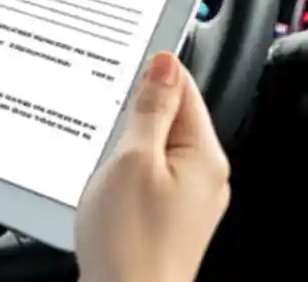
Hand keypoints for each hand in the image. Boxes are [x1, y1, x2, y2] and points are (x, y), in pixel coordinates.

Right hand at [75, 51, 230, 281]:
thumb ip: (149, 109)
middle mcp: (204, 177)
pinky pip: (148, 177)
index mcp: (205, 156)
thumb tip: (164, 65)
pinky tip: (106, 186)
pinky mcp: (167, 219)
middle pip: (171, 117)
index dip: (151, 71)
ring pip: (156, 148)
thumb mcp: (132, 160)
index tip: (122, 62)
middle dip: (135, 111)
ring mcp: (187, 201)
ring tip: (102, 158)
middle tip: (104, 120)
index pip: (185, 87)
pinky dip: (124, 173)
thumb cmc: (130, 244)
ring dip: (126, 144)